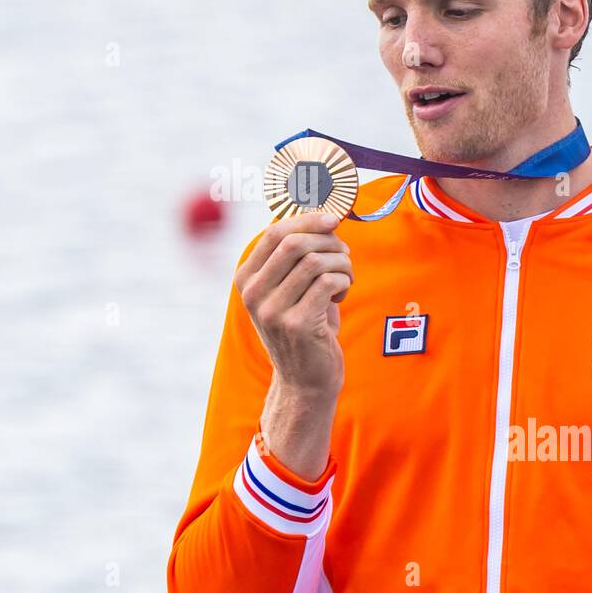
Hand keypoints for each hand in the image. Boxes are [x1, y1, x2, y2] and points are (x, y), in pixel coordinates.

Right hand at [235, 211, 351, 395]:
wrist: (304, 381)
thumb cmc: (304, 325)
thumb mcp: (289, 288)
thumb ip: (296, 255)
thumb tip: (322, 212)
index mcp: (246, 278)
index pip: (274, 233)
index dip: (307, 219)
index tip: (333, 219)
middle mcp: (253, 293)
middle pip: (294, 242)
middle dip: (328, 241)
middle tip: (343, 255)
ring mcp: (272, 310)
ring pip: (315, 261)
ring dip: (340, 264)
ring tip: (345, 278)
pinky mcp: (296, 325)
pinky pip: (327, 282)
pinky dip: (343, 282)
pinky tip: (341, 296)